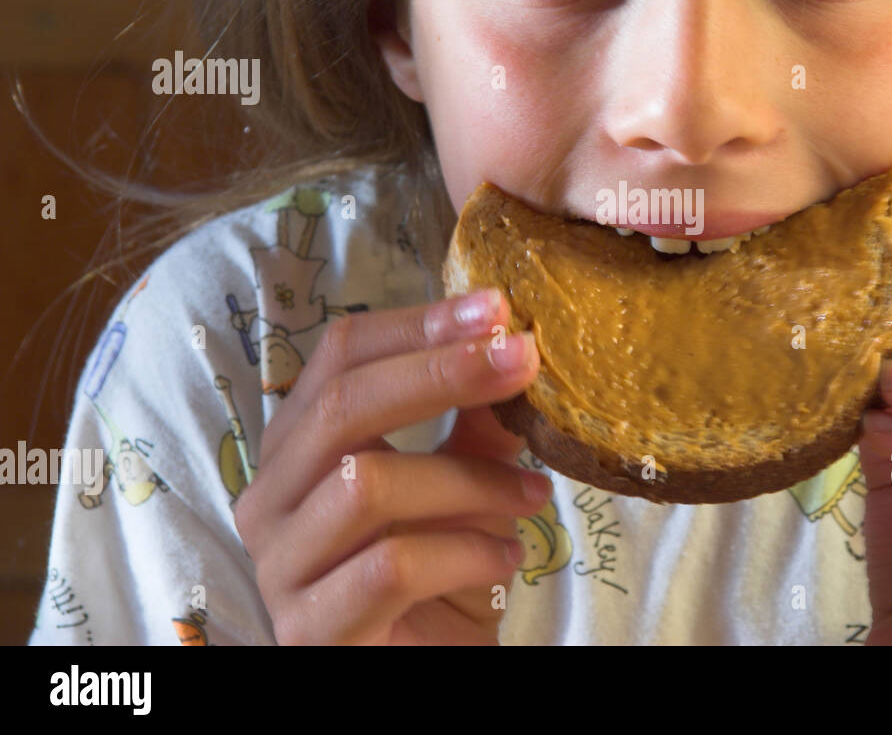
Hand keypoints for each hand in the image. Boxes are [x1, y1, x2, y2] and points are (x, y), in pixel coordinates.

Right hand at [233, 289, 551, 644]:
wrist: (425, 674)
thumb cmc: (438, 580)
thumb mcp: (464, 492)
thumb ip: (475, 429)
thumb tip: (511, 351)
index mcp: (300, 448)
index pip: (340, 356)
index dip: (419, 324)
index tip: (497, 308)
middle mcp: (271, 500)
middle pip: (342, 406)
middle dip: (442, 373)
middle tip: (523, 361)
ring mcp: (281, 567)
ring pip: (367, 484)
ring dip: (468, 480)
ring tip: (530, 496)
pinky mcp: (311, 630)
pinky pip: (390, 566)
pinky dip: (465, 552)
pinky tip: (504, 560)